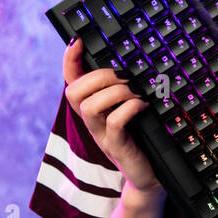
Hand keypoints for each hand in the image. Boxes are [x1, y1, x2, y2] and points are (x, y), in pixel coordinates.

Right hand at [62, 37, 161, 193]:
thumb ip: (125, 90)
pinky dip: (128, 109)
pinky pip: (114, 123)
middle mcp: (91, 121)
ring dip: (115, 93)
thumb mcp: (130, 109)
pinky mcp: (116, 147)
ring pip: (90, 106)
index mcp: (92, 109)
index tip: (76, 40)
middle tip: (125, 77)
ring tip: (136, 93)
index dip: (69, 60)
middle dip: (99, 76)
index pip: (70, 81)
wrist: (148, 176)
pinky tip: (142, 105)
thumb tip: (130, 64)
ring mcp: (101, 136)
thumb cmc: (141, 138)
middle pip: (74, 91)